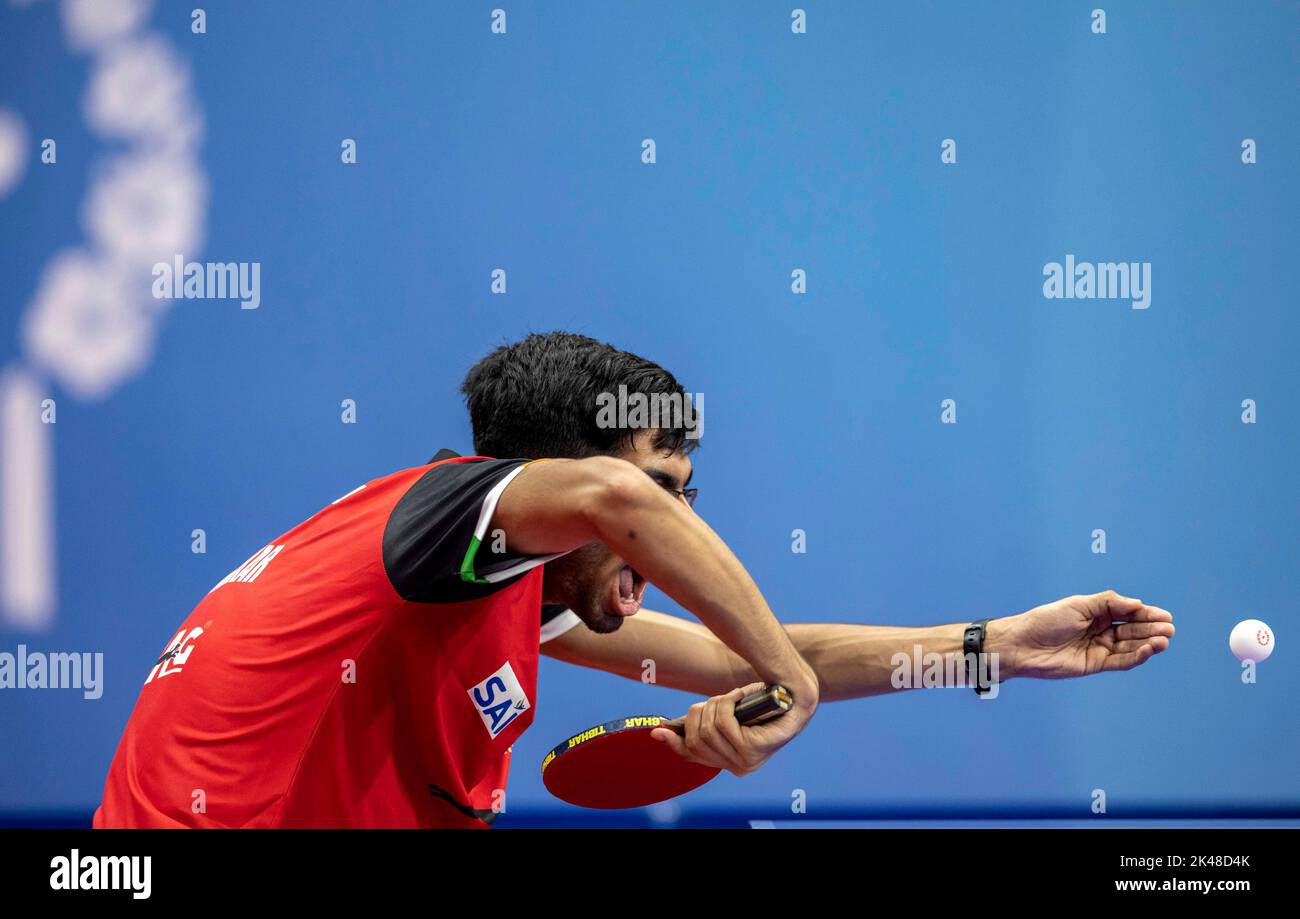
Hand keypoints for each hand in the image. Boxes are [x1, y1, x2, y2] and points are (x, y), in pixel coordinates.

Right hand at [649, 682, 812, 776]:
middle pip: (696, 739)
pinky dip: (726, 704)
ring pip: (708, 729)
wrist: (793, 693)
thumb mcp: (726, 714)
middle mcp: (737, 767)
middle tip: (716, 700)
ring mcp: (745, 761)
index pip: (692, 755)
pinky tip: (738, 697)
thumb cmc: (761, 702)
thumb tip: (658, 733)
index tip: (658, 729)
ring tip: (731, 697)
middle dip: (699, 713)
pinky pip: (723, 724)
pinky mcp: (752, 749)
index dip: (674, 741)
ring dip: (716, 705)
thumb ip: (700, 724)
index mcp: (730, 762)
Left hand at [993, 590, 1174, 679]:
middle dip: (1152, 628)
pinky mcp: (1095, 664)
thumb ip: (1108, 603)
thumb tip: (1137, 603)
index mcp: (1096, 612)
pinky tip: (1148, 650)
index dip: (1146, 614)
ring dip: (1148, 643)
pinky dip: (1136, 656)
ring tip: (1164, 640)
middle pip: (1132, 629)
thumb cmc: (1046, 620)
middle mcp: (1100, 630)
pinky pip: (1121, 661)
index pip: (1127, 612)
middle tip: (1170, 629)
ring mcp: (1099, 648)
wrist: (1023, 645)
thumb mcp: (1078, 605)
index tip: (1165, 615)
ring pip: (1130, 645)